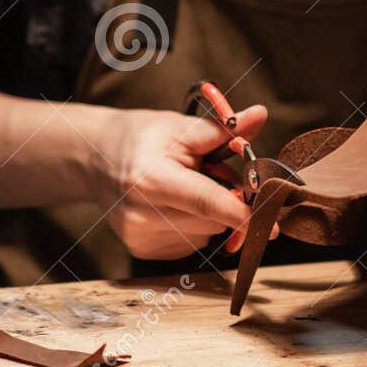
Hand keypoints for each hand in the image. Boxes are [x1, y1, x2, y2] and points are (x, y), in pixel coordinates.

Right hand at [84, 104, 273, 258]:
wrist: (96, 159)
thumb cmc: (143, 138)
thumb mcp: (181, 126)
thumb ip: (223, 129)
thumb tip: (259, 115)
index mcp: (151, 179)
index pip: (207, 202)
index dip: (242, 214)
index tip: (270, 225)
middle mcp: (141, 215)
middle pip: (212, 220)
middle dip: (225, 199)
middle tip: (210, 173)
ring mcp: (139, 237)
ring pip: (205, 234)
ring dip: (208, 213)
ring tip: (186, 186)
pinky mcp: (141, 250)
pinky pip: (190, 242)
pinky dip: (193, 225)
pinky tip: (174, 205)